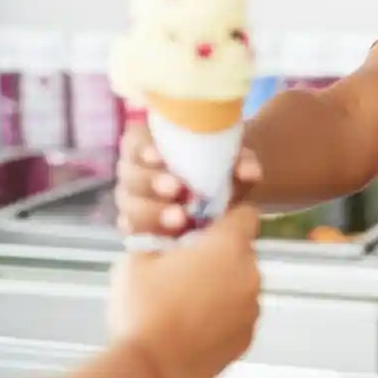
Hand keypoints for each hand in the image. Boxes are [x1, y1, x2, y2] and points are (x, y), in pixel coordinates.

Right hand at [107, 203, 262, 377]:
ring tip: (185, 301)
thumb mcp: (139, 256)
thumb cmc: (143, 310)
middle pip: (241, 251)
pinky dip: (222, 314)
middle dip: (218, 255)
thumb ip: (163, 237)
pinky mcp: (247, 336)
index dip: (226, 217)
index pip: (245, 214)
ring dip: (221, 286)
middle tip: (185, 267)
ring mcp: (252, 307)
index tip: (205, 227)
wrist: (150, 367)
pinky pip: (238, 314)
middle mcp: (250, 273)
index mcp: (229, 245)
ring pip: (240, 284)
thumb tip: (170, 236)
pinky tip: (193, 323)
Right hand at [115, 121, 262, 235]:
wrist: (225, 202)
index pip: (134, 140)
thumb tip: (249, 172)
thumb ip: (240, 163)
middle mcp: (138, 172)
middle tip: (175, 188)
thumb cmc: (223, 173)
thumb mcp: (233, 164)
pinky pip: (133, 232)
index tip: (159, 156)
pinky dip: (151, 232)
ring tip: (179, 218)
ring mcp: (136, 202)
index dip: (142, 148)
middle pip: (129, 174)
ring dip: (152, 211)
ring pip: (129, 206)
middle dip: (150, 181)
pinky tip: (167, 236)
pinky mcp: (139, 230)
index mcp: (153, 145)